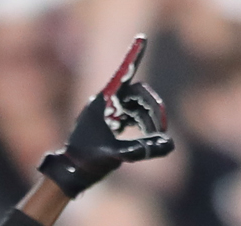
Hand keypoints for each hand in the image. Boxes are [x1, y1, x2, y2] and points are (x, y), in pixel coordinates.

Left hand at [39, 35, 173, 197]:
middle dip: (152, 108)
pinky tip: (153, 134)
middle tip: (160, 129)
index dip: (133, 57)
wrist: (73, 173)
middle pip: (138, 92)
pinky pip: (136, 113)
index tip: (141, 39)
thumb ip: (141, 150)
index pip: (121, 75)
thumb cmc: (88, 162)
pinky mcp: (113, 119)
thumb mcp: (114, 156)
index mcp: (102, 103)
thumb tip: (167, 144)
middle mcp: (106, 102)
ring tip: (156, 137)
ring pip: (139, 104)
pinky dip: (145, 122)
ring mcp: (110, 110)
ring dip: (150, 118)